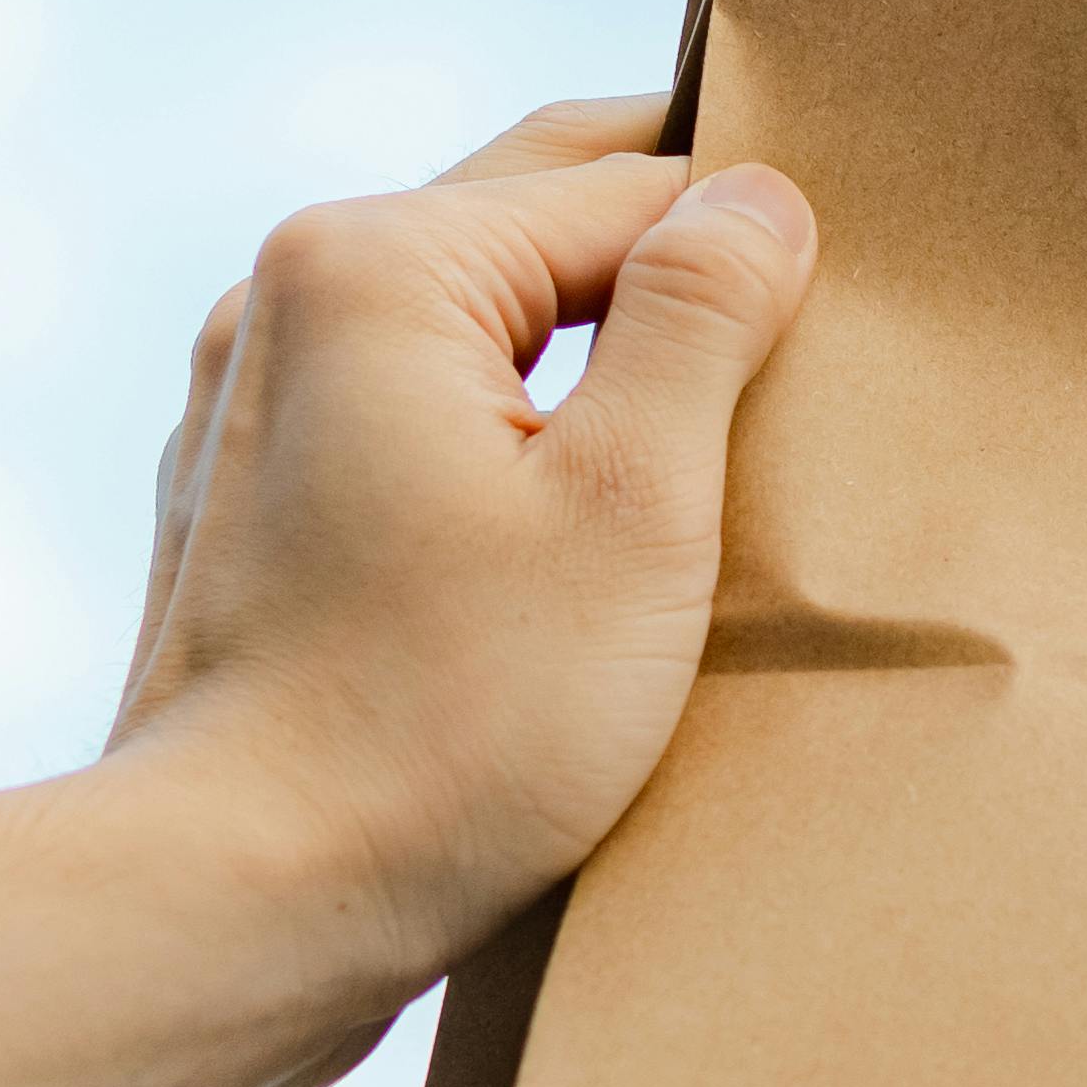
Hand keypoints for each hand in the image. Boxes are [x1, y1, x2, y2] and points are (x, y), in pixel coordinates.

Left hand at [100, 101, 820, 1086]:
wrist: (234, 900)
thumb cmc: (446, 725)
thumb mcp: (632, 511)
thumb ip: (703, 320)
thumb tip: (757, 194)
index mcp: (378, 262)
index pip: (629, 186)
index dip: (754, 239)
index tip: (852, 305)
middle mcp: (286, 299)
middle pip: (533, 221)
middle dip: (666, 256)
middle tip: (801, 317)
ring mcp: (248, 405)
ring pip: (467, 321)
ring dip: (583, 349)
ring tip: (702, 425)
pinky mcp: (245, 507)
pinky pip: (404, 414)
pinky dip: (498, 433)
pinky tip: (567, 518)